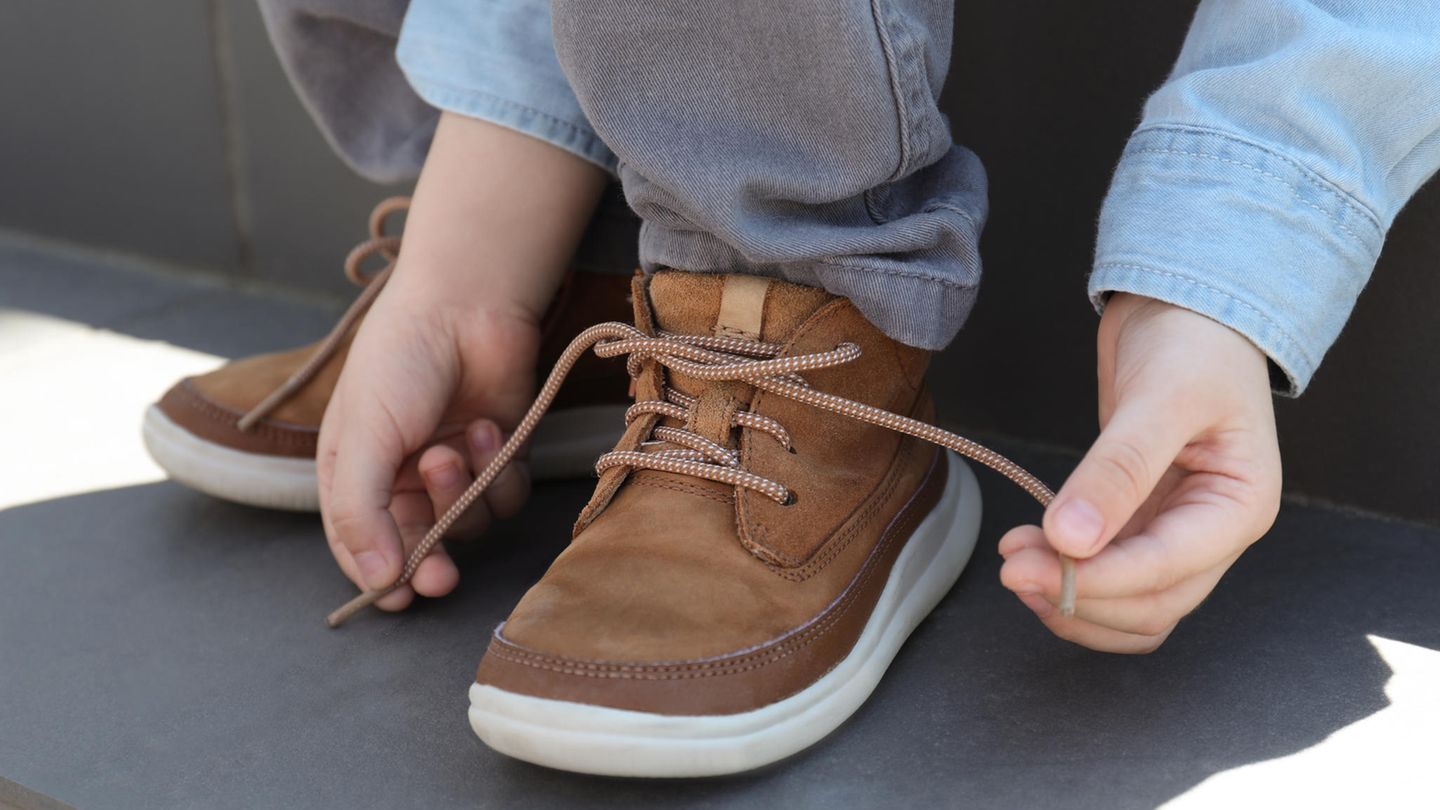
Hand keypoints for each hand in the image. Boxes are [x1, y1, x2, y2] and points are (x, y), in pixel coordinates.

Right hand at [317, 270, 536, 610]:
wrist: (467, 305)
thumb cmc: (400, 361)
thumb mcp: (362, 437)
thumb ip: (361, 513)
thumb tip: (374, 581)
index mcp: (353, 473)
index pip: (361, 546)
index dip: (379, 578)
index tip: (400, 600)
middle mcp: (402, 476)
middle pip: (420, 546)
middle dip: (431, 557)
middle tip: (442, 573)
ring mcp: (454, 466)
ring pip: (468, 522)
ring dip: (463, 491)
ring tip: (454, 444)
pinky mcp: (499, 454)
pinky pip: (506, 496)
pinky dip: (499, 470)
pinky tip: (488, 427)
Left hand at [998, 293, 1282, 652]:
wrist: (1184, 308)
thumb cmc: (1196, 341)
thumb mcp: (1162, 397)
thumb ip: (1118, 469)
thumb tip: (1072, 537)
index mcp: (1240, 507)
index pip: (1166, 572)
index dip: (1097, 581)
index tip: (1030, 567)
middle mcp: (1213, 531)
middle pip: (1150, 606)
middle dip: (1079, 597)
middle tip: (1012, 568)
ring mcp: (1176, 530)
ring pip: (1129, 605)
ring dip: (1072, 600)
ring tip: (1016, 564)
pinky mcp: (1139, 521)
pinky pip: (1108, 575)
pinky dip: (1069, 576)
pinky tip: (1030, 551)